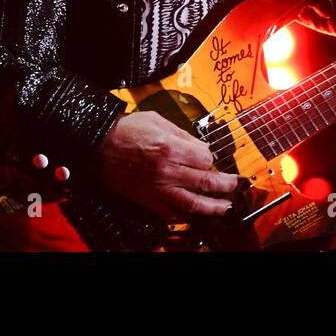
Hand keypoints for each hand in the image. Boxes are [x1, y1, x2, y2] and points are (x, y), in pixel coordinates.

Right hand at [97, 111, 243, 221]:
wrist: (98, 143)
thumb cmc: (126, 128)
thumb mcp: (157, 119)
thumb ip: (181, 133)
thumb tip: (198, 146)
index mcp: (171, 147)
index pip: (206, 157)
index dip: (210, 156)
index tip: (207, 156)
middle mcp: (168, 170)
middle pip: (207, 181)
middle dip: (226, 184)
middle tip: (238, 185)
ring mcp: (158, 188)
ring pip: (193, 203)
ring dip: (214, 207)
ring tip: (226, 207)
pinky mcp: (147, 199)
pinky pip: (170, 213)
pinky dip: (184, 217)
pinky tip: (194, 216)